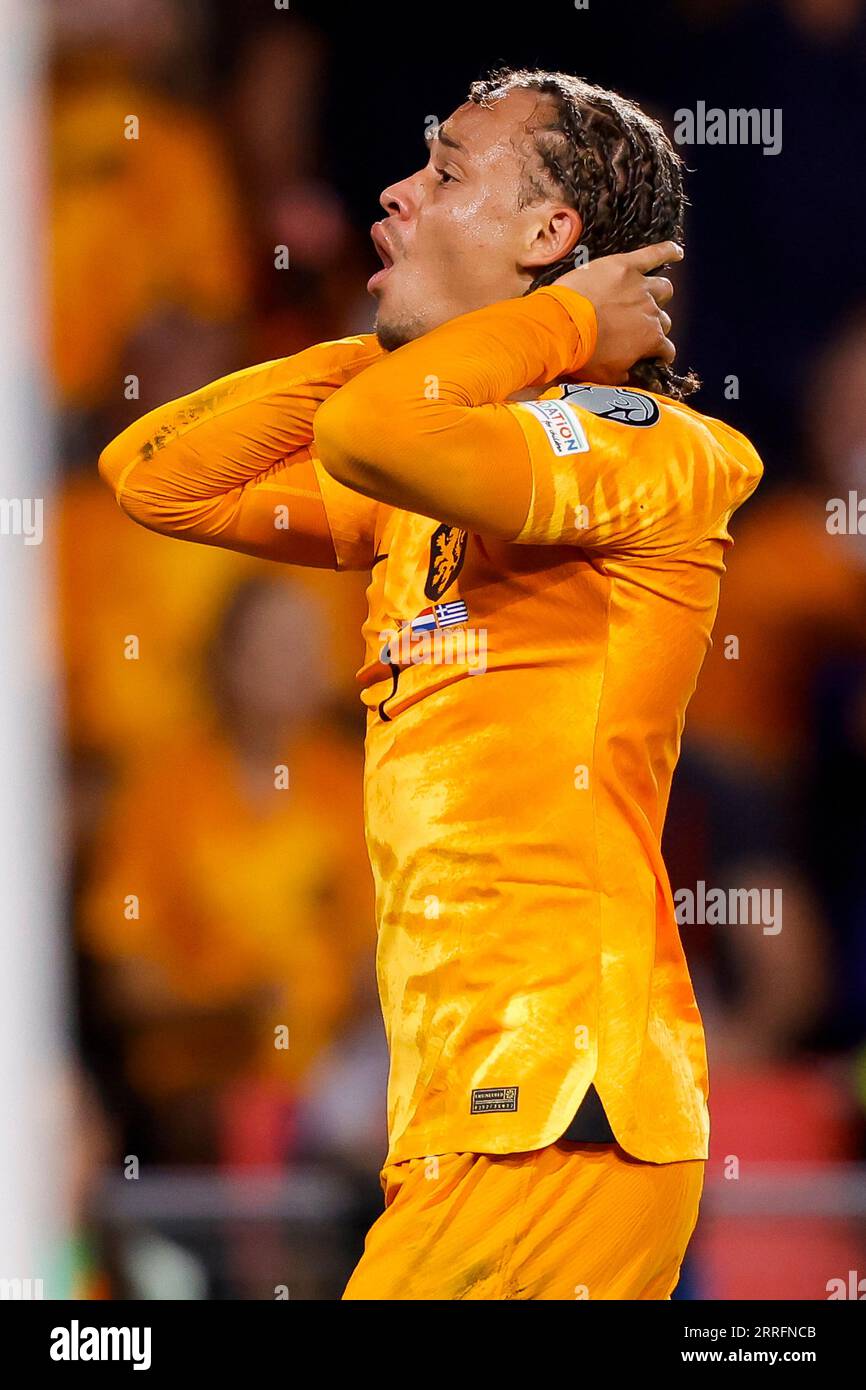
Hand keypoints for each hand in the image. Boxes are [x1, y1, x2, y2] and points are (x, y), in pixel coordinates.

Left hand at [554, 241, 681, 384]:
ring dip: (658, 295)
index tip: (655, 356)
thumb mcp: (606, 376)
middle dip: (654, 325)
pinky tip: (677, 252)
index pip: (666, 348)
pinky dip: (667, 252)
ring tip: (652, 296)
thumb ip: (625, 373)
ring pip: (662, 289)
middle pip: (663, 318)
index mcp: (650, 339)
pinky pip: (654, 254)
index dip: (661, 354)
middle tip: (638, 327)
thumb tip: (630, 374)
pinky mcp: (626, 266)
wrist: (561, 325)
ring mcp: (640, 286)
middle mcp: (651, 311)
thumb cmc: (582, 354)